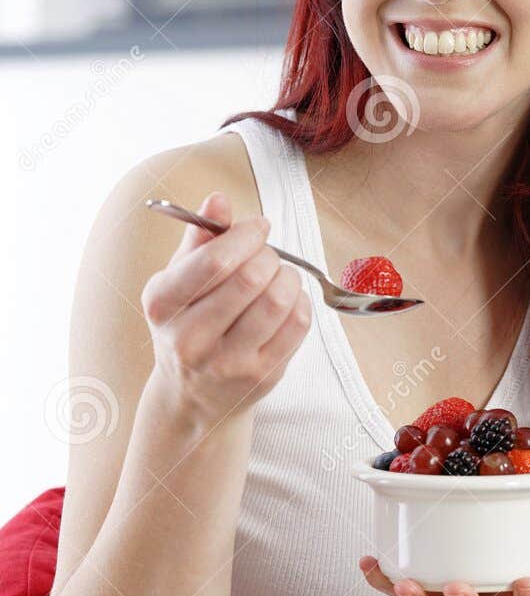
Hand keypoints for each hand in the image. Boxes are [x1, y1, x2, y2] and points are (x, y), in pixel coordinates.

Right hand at [142, 191, 310, 429]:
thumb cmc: (186, 324)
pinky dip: (301, 302)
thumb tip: (219, 200)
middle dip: (268, 255)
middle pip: (251, 279)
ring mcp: (229, 363)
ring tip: (279, 275)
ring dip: (288, 276)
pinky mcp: (262, 376)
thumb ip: (199, 238)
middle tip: (267, 254)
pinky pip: (298, 325)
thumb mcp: (178, 280)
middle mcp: (191, 339)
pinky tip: (288, 299)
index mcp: (163, 305)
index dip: (246, 236)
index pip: (214, 263)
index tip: (259, 226)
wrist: (191, 395)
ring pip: (278, 302)